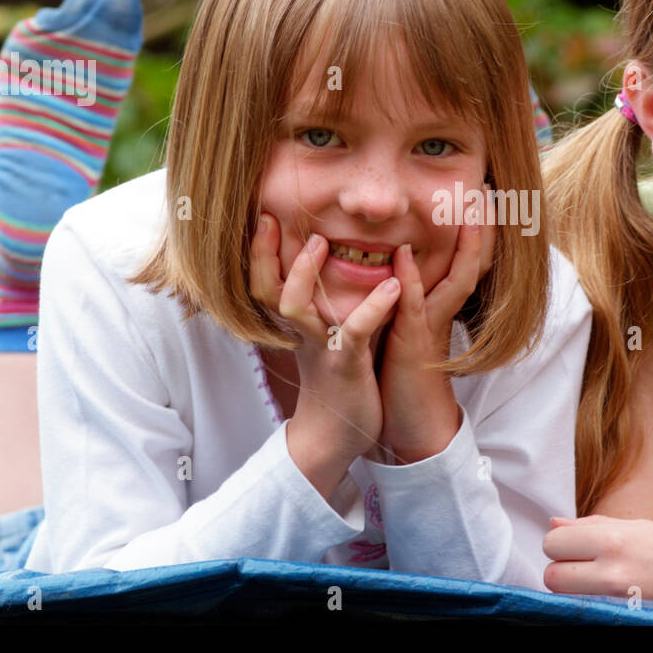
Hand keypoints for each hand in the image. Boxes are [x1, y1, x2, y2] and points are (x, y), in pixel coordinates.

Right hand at [250, 213, 398, 461]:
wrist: (338, 436)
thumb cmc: (339, 380)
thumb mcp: (330, 336)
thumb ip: (331, 304)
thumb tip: (345, 267)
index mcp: (296, 323)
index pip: (265, 281)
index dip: (259, 252)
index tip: (263, 216)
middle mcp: (301, 332)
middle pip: (265, 289)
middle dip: (262, 255)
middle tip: (270, 218)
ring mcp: (320, 347)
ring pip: (295, 307)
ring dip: (305, 274)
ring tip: (324, 243)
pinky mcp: (346, 364)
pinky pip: (353, 332)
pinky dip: (372, 307)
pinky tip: (394, 287)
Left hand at [376, 199, 495, 462]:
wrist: (411, 427)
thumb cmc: (404, 376)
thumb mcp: (408, 326)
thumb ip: (411, 295)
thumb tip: (403, 259)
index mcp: (444, 304)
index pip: (469, 257)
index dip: (480, 227)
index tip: (482, 191)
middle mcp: (446, 311)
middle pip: (475, 260)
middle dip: (483, 225)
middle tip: (489, 188)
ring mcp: (433, 326)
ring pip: (457, 278)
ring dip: (464, 243)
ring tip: (468, 207)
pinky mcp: (413, 344)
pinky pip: (415, 308)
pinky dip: (411, 280)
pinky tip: (406, 255)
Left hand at [542, 514, 652, 600]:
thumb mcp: (639, 527)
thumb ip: (593, 526)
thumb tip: (554, 523)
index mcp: (615, 540)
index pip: (554, 543)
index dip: (560, 544)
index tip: (575, 544)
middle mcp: (613, 571)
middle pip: (551, 575)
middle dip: (559, 568)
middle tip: (582, 563)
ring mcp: (619, 598)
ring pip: (564, 595)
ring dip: (572, 585)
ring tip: (597, 577)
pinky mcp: (625, 614)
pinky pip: (588, 606)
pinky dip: (590, 598)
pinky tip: (612, 591)